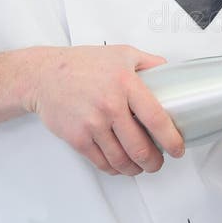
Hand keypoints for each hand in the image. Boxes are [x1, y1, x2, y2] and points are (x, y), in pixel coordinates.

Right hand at [25, 45, 183, 174]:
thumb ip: (149, 62)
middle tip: (158, 162)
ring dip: (135, 169)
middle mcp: (110, 105)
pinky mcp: (77, 137)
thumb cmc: (82, 64)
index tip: (177, 148)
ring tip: (140, 167)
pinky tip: (120, 165)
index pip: (156, 119)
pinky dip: (114, 169)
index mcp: (126, 84)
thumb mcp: (122, 53)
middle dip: (154, 162)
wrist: (44, 75)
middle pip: (140, 147)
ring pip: (121, 159)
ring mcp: (92, 124)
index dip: (171, 139)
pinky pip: (101, 162)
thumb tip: (170, 71)